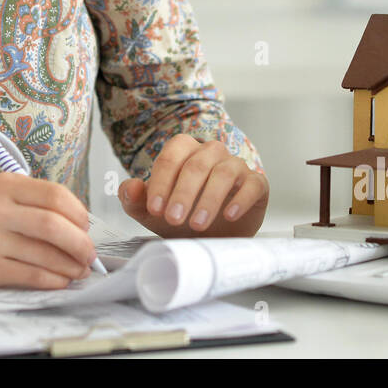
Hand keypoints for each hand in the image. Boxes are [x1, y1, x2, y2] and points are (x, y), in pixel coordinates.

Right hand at [0, 174, 97, 288]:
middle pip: (54, 225)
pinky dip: (52, 279)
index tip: (86, 225)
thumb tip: (76, 223)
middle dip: (81, 243)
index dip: (78, 212)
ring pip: (46, 253)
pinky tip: (60, 280)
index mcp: (4, 186)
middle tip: (90, 253)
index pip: (54, 194)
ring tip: (79, 269)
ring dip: (71, 265)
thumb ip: (31, 200)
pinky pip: (30, 275)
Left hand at [117, 136, 268, 237]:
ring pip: (224, 172)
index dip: (162, 181)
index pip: (172, 155)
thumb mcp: (153, 213)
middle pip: (197, 164)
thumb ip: (135, 199)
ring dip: (208, 199)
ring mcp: (236, 165)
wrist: (213, 236)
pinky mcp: (256, 183)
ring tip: (197, 225)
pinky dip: (241, 200)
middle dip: (182, 193)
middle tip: (173, 220)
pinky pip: (252, 184)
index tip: (154, 208)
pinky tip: (229, 216)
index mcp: (185, 151)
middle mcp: (211, 152)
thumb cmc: (182, 217)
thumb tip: (130, 186)